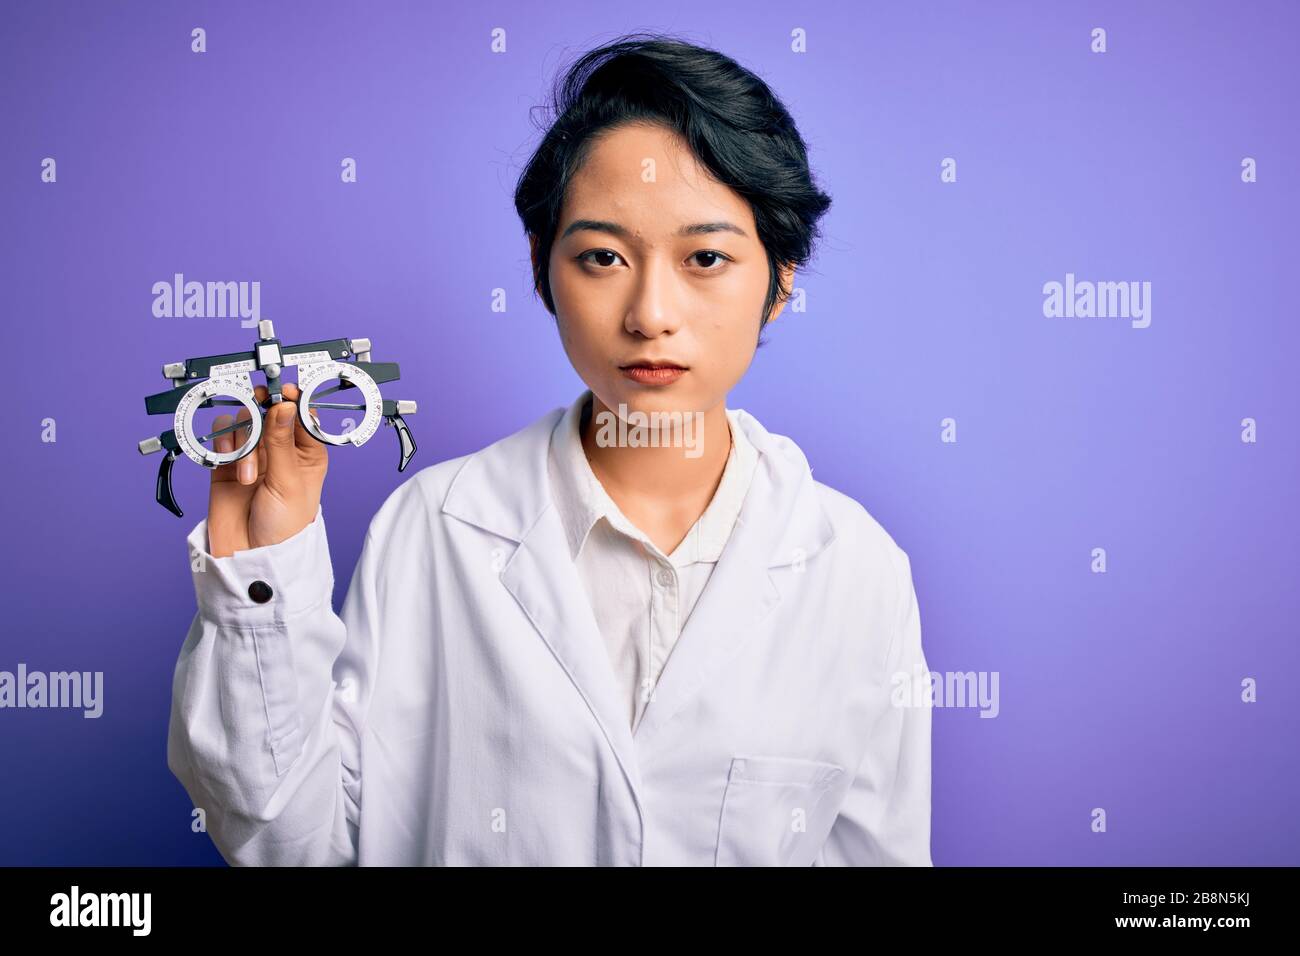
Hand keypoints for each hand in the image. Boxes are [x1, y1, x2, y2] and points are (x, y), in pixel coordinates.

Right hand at [206, 382, 328, 557]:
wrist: (250, 556)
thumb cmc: (283, 527)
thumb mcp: (288, 483)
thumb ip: (281, 442)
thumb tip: (284, 405)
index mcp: (307, 453)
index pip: (301, 414)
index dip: (293, 399)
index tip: (283, 392)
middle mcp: (280, 449)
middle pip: (269, 411)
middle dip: (262, 414)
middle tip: (258, 413)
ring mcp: (253, 454)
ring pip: (245, 421)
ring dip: (243, 441)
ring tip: (248, 475)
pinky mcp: (227, 461)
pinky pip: (223, 436)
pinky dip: (224, 444)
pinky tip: (229, 464)